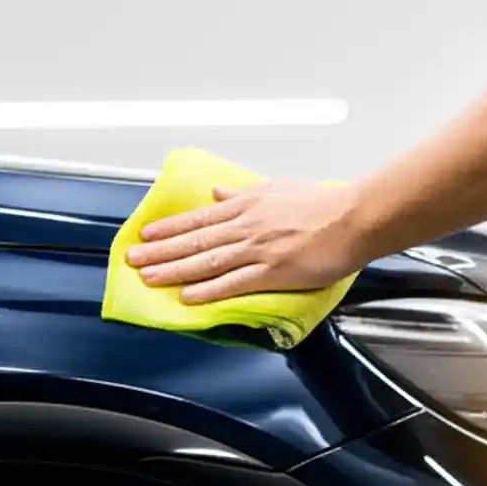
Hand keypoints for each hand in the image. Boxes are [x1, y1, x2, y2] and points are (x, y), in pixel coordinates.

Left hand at [126, 179, 368, 303]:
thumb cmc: (324, 204)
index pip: (198, 217)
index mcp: (247, 205)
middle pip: (194, 240)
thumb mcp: (278, 188)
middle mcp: (246, 226)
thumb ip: (245, 193)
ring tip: (148, 277)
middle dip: (159, 250)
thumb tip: (219, 192)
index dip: (168, 228)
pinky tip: (187, 297)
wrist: (354, 217)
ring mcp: (257, 249)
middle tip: (131, 258)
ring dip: (173, 270)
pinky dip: (207, 290)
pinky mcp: (272, 272)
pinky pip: (233, 283)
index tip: (145, 233)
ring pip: (205, 261)